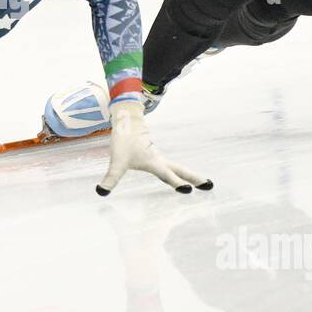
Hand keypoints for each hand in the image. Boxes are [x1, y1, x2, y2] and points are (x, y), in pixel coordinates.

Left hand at [97, 101, 212, 195]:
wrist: (126, 119)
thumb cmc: (123, 140)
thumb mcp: (116, 162)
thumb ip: (111, 178)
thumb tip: (101, 192)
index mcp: (154, 162)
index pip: (167, 175)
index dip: (177, 183)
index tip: (189, 191)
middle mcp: (159, 160)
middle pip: (181, 170)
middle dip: (195, 178)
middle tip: (210, 186)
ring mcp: (158, 157)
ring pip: (177, 167)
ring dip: (190, 175)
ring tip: (202, 183)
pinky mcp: (154, 154)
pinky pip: (170, 167)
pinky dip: (179, 173)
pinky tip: (178, 176)